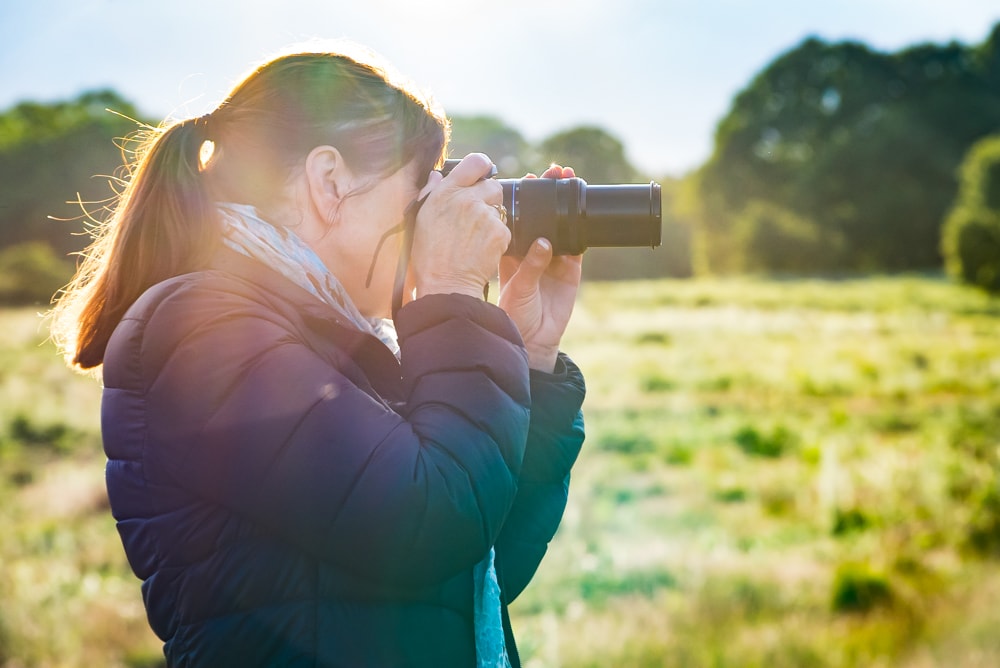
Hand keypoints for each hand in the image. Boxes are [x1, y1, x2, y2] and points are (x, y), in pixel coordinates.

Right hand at [411, 153, 509, 299]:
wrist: (446, 284)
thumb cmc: (428, 256)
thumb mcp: (422, 219)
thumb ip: (432, 192)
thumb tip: (438, 175)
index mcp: (446, 192)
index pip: (475, 162)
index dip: (482, 167)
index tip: (482, 175)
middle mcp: (466, 199)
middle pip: (493, 185)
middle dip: (489, 198)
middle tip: (477, 217)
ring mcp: (485, 215)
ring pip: (500, 209)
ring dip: (492, 220)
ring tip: (475, 238)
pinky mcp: (499, 232)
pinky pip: (504, 229)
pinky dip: (497, 239)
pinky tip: (482, 250)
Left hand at [498, 164, 582, 371]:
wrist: (533, 339)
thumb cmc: (514, 313)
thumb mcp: (517, 287)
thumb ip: (529, 266)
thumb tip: (544, 244)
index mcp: (511, 249)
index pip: (518, 216)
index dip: (524, 196)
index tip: (529, 177)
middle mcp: (533, 249)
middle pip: (543, 215)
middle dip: (549, 192)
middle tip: (555, 170)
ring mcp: (554, 257)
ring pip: (562, 224)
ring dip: (566, 204)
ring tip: (569, 179)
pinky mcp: (572, 269)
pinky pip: (578, 246)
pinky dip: (581, 231)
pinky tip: (582, 215)